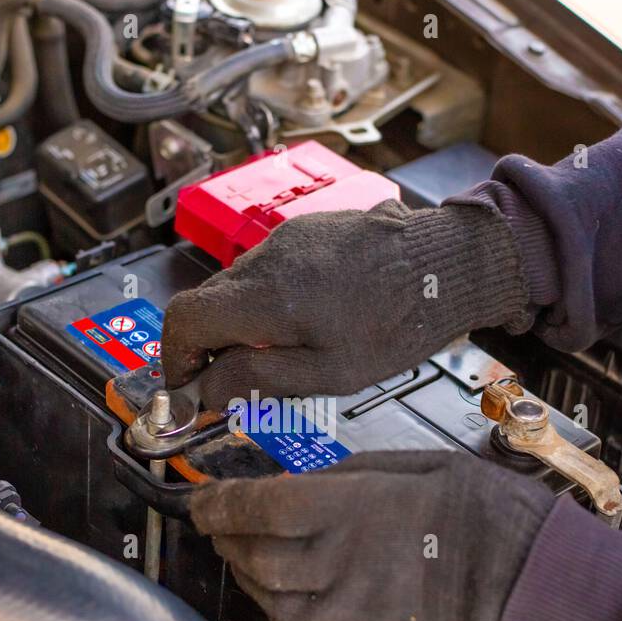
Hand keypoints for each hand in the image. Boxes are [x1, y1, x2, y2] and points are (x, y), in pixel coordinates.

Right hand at [162, 200, 533, 408]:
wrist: (445, 266)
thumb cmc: (395, 324)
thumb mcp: (327, 374)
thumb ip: (257, 379)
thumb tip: (206, 390)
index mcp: (264, 297)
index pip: (183, 319)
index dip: (176, 356)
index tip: (190, 383)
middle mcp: (265, 258)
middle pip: (208, 303)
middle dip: (213, 346)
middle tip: (239, 380)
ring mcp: (285, 238)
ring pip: (239, 286)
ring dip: (244, 322)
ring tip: (287, 350)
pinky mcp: (306, 230)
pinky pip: (269, 268)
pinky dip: (270, 298)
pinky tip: (310, 318)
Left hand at [188, 450, 554, 620]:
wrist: (539, 589)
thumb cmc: (491, 518)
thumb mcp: (422, 464)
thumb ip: (353, 474)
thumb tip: (302, 485)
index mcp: (353, 508)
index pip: (257, 507)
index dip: (219, 505)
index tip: (203, 503)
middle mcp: (339, 565)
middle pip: (255, 555)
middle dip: (228, 538)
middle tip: (221, 526)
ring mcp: (348, 618)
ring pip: (271, 601)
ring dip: (252, 578)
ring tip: (252, 560)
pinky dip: (285, 619)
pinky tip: (291, 600)